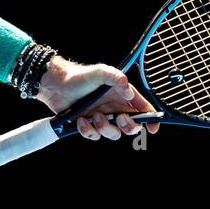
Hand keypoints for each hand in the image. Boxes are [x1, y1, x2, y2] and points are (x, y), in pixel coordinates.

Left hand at [35, 57, 160, 140]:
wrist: (56, 85)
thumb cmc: (80, 76)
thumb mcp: (100, 72)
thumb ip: (116, 78)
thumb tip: (129, 93)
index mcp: (122, 95)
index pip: (142, 108)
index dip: (151, 119)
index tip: (153, 129)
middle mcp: (114, 108)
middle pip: (131, 126)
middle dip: (128, 127)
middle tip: (119, 119)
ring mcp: (102, 117)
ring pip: (113, 134)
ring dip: (105, 128)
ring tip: (95, 116)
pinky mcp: (89, 125)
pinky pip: (94, 136)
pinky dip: (88, 131)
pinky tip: (81, 120)